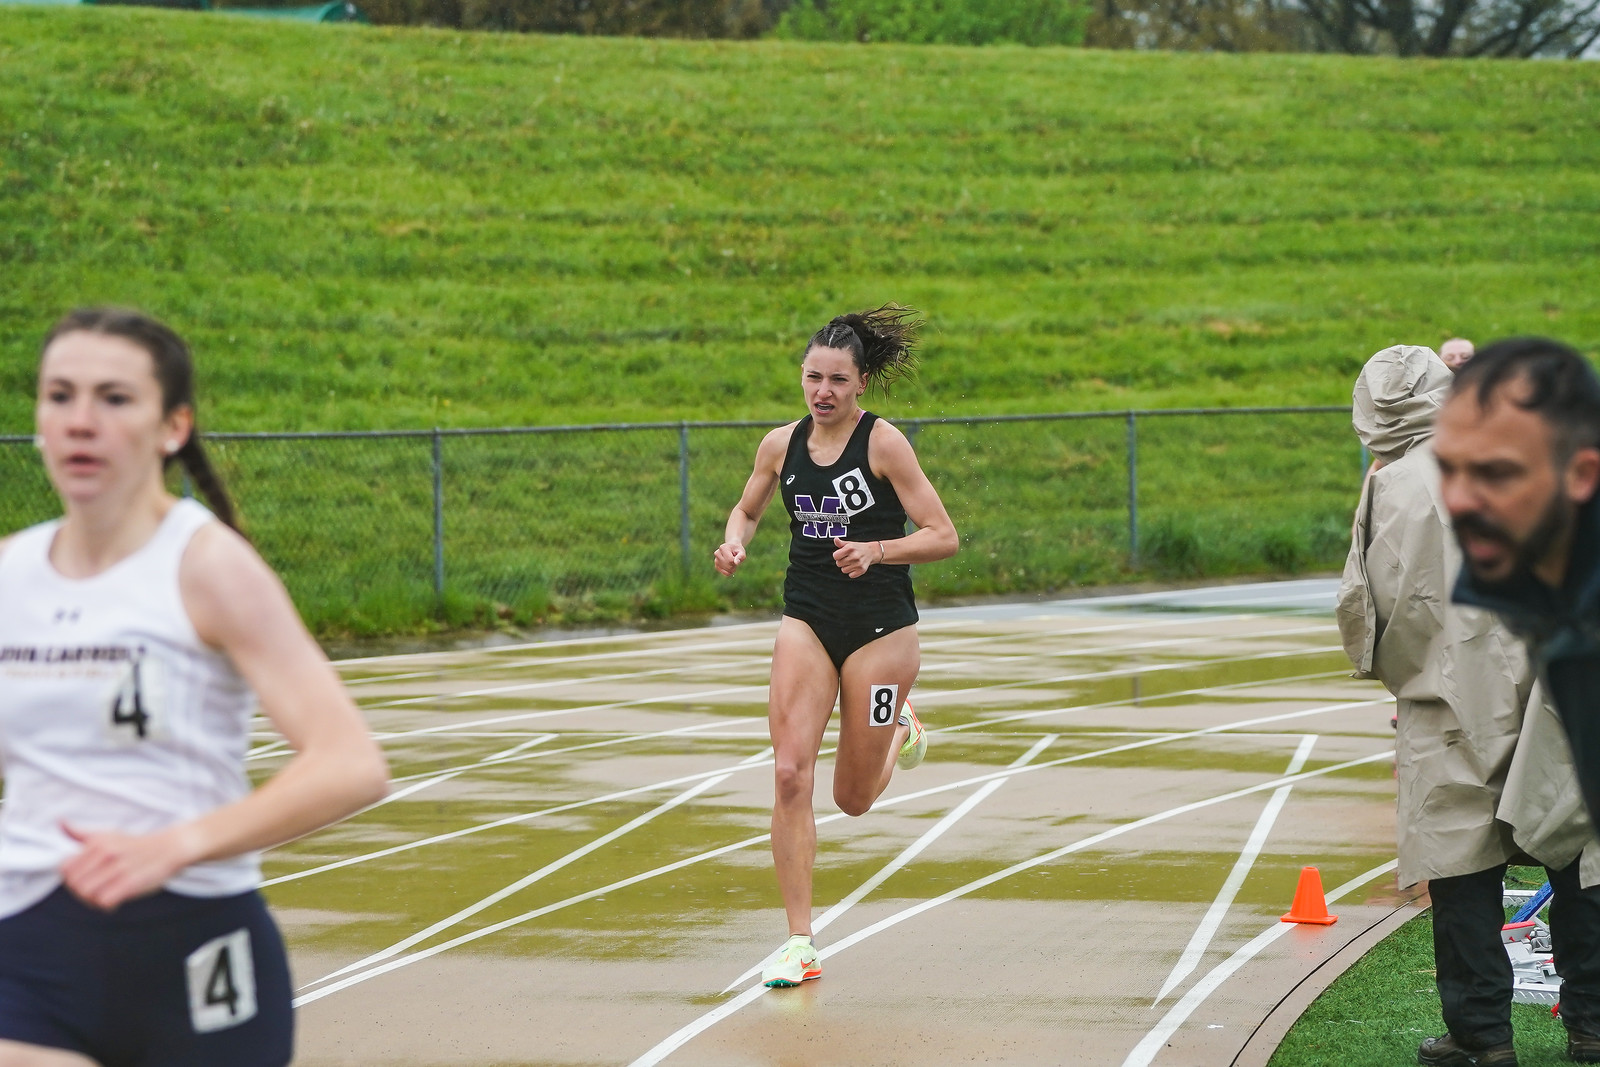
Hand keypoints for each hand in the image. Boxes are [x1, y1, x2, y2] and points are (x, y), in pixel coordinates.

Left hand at [60, 822, 195, 910]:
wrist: (171, 848)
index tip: (85, 878)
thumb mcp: (108, 835)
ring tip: (105, 895)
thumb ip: (81, 833)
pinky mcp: (131, 883)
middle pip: (74, 884)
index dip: (71, 877)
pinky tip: (116, 900)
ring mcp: (119, 868)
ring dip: (94, 900)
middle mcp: (106, 854)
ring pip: (87, 894)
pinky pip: (104, 901)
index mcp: (97, 843)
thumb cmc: (136, 844)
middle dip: (81, 892)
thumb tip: (60, 822)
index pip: (65, 868)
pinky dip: (108, 905)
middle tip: (97, 890)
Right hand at [713, 542, 746, 576]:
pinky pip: (724, 573)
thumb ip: (740, 556)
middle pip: (728, 566)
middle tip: (735, 560)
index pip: (730, 560)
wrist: (732, 548)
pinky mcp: (716, 566)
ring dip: (732, 569)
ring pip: (726, 570)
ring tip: (732, 562)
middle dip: (734, 565)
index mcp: (723, 548)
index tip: (737, 558)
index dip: (736, 562)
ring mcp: (716, 560)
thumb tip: (736, 563)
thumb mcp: (741, 552)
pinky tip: (730, 566)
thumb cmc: (737, 550)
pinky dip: (729, 572)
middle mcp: (717, 553)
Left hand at [832, 537, 876, 578]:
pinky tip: (856, 566)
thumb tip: (836, 539)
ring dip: (846, 567)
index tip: (842, 554)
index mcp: (850, 548)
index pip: (835, 556)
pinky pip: (850, 575)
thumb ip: (840, 543)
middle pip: (838, 564)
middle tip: (848, 558)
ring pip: (844, 570)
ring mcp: (858, 563)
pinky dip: (852, 572)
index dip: (837, 556)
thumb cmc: (858, 548)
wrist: (871, 552)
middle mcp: (854, 556)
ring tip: (852, 562)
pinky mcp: (862, 570)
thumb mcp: (849, 544)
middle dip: (842, 561)